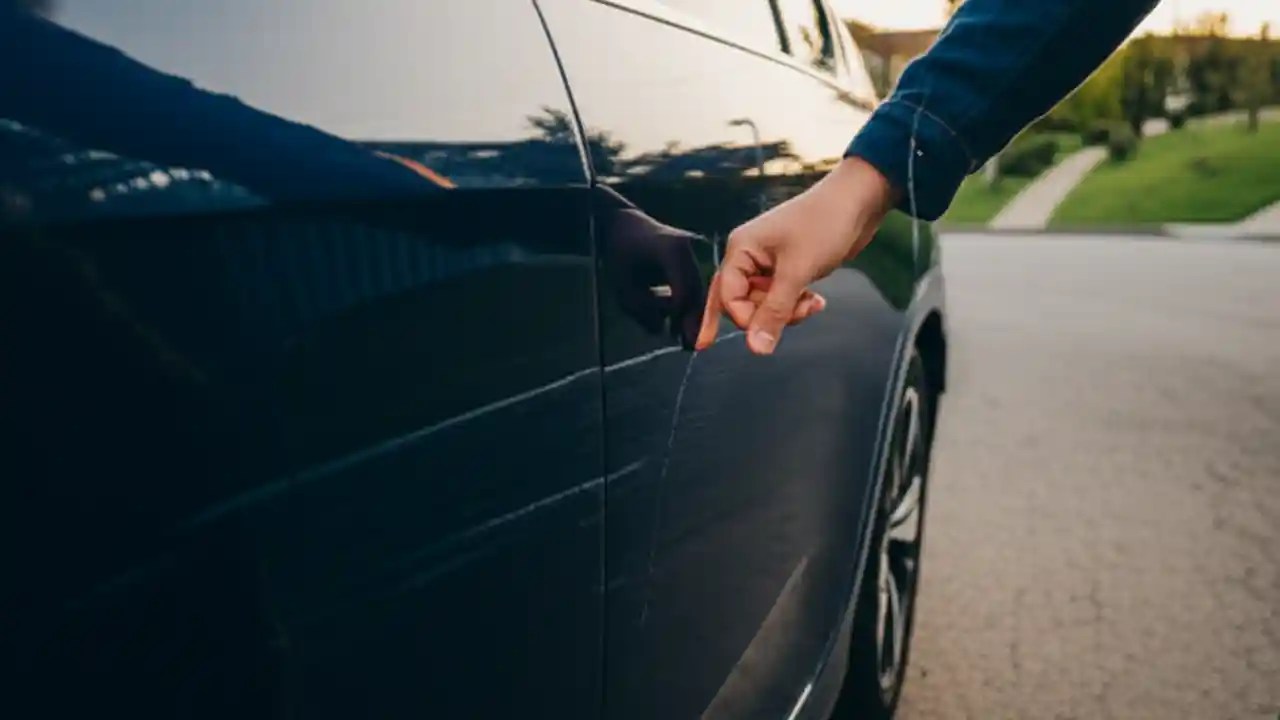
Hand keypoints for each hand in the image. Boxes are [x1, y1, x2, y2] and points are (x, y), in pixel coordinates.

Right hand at [695, 156, 898, 354]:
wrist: (858, 201)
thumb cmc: (824, 222)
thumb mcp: (797, 271)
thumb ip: (775, 311)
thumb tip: (756, 348)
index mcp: (740, 249)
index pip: (726, 298)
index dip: (747, 319)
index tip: (771, 329)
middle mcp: (748, 256)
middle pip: (743, 304)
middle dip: (769, 315)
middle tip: (798, 309)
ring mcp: (768, 263)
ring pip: (764, 305)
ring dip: (788, 311)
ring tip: (811, 302)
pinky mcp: (786, 269)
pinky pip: (780, 299)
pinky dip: (796, 305)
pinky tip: (815, 300)